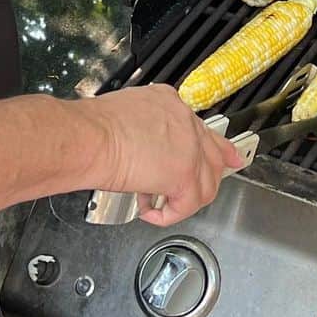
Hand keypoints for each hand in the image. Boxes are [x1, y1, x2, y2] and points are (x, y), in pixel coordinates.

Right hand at [79, 84, 243, 226]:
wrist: (90, 138)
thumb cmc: (93, 128)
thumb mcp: (125, 112)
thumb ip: (143, 126)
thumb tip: (141, 145)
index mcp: (169, 102)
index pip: (198, 127)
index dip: (212, 147)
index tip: (225, 156)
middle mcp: (185, 121)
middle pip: (213, 153)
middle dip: (211, 176)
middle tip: (199, 191)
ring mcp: (189, 147)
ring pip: (207, 183)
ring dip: (186, 199)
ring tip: (165, 206)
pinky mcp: (184, 174)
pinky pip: (188, 203)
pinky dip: (169, 215)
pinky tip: (152, 214)